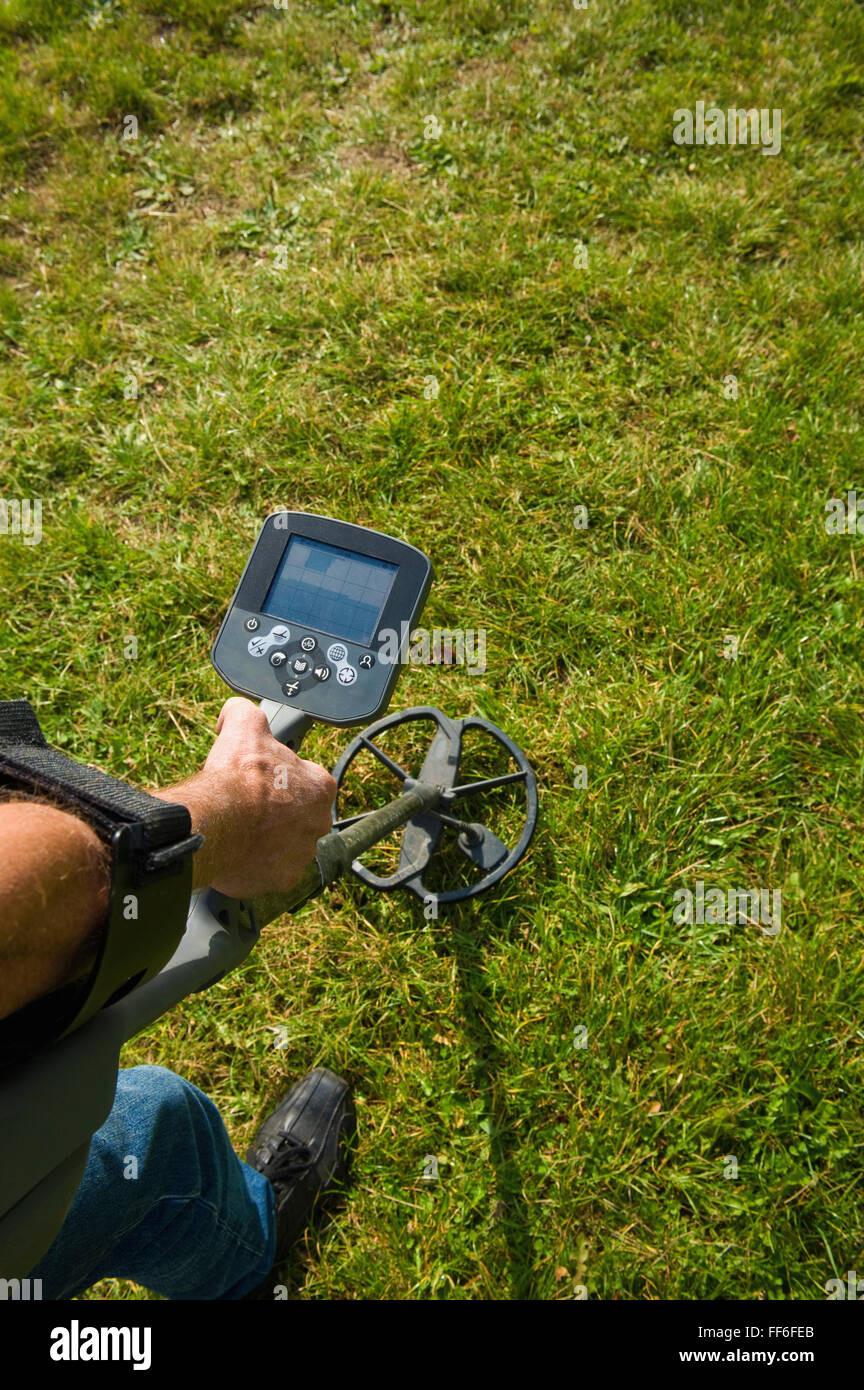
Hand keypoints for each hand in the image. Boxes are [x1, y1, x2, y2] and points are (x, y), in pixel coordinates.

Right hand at [154, 697, 336, 898]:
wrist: (219, 821)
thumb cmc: (238, 778)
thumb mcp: (244, 726)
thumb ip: (245, 712)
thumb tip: (236, 709)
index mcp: (319, 787)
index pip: (306, 781)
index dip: (281, 780)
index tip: (262, 782)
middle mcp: (319, 822)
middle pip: (297, 816)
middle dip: (276, 813)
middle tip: (249, 807)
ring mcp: (302, 853)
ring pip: (285, 845)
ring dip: (267, 840)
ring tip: (241, 831)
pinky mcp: (283, 878)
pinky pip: (271, 872)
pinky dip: (256, 866)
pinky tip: (239, 853)